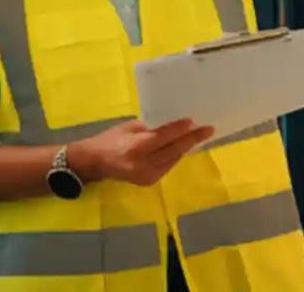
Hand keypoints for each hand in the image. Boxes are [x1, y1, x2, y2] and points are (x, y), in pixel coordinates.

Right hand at [69, 118, 214, 186]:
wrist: (95, 162)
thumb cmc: (111, 139)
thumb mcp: (130, 127)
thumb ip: (151, 127)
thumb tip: (174, 122)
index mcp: (135, 148)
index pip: (162, 138)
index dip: (179, 130)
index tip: (193, 121)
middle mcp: (143, 165)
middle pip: (173, 150)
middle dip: (192, 139)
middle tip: (208, 129)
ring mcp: (147, 176)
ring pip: (173, 159)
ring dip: (187, 147)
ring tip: (201, 135)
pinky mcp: (149, 181)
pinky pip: (168, 166)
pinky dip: (177, 156)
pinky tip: (185, 146)